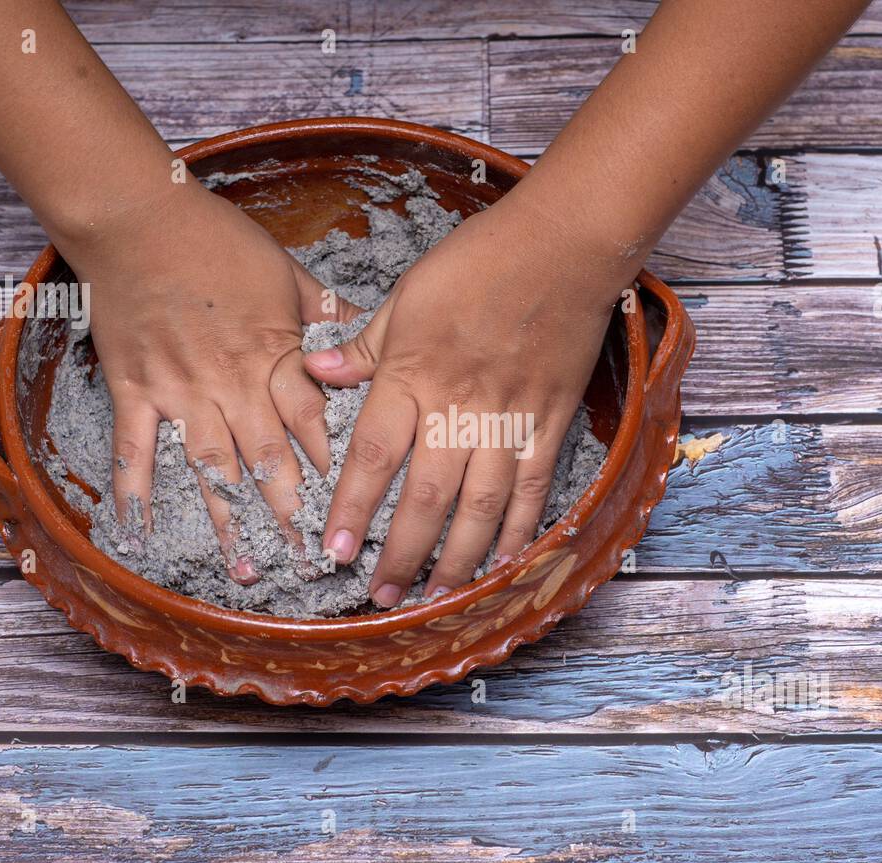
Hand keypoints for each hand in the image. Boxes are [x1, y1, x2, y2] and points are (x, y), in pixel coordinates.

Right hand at [67, 183, 357, 582]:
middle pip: (267, 460)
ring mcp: (178, 391)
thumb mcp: (287, 272)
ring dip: (229, 522)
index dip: (333, 469)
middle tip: (311, 564)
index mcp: (272, 354)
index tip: (354, 510)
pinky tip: (143, 536)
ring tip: (246, 571)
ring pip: (210, 468)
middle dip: (291, 515)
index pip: (310, 423)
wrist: (138, 218)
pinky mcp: (134, 390)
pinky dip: (137, 494)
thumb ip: (326, 317)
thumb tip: (370, 341)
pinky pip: (136, 451)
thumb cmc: (219, 241)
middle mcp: (229, 382)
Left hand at [303, 193, 632, 605]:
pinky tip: (504, 563)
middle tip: (382, 596)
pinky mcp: (550, 422)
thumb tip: (317, 371)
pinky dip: (519, 530)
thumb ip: (366, 345)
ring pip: (480, 506)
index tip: (335, 552)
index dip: (352, 508)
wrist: (564, 246)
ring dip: (457, 559)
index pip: (373, 455)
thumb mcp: (409, 294)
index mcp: (414, 374)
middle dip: (401, 554)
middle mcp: (459, 407)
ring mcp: (509, 419)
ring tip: (438, 598)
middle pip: (426, 497)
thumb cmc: (480, 261)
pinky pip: (532, 488)